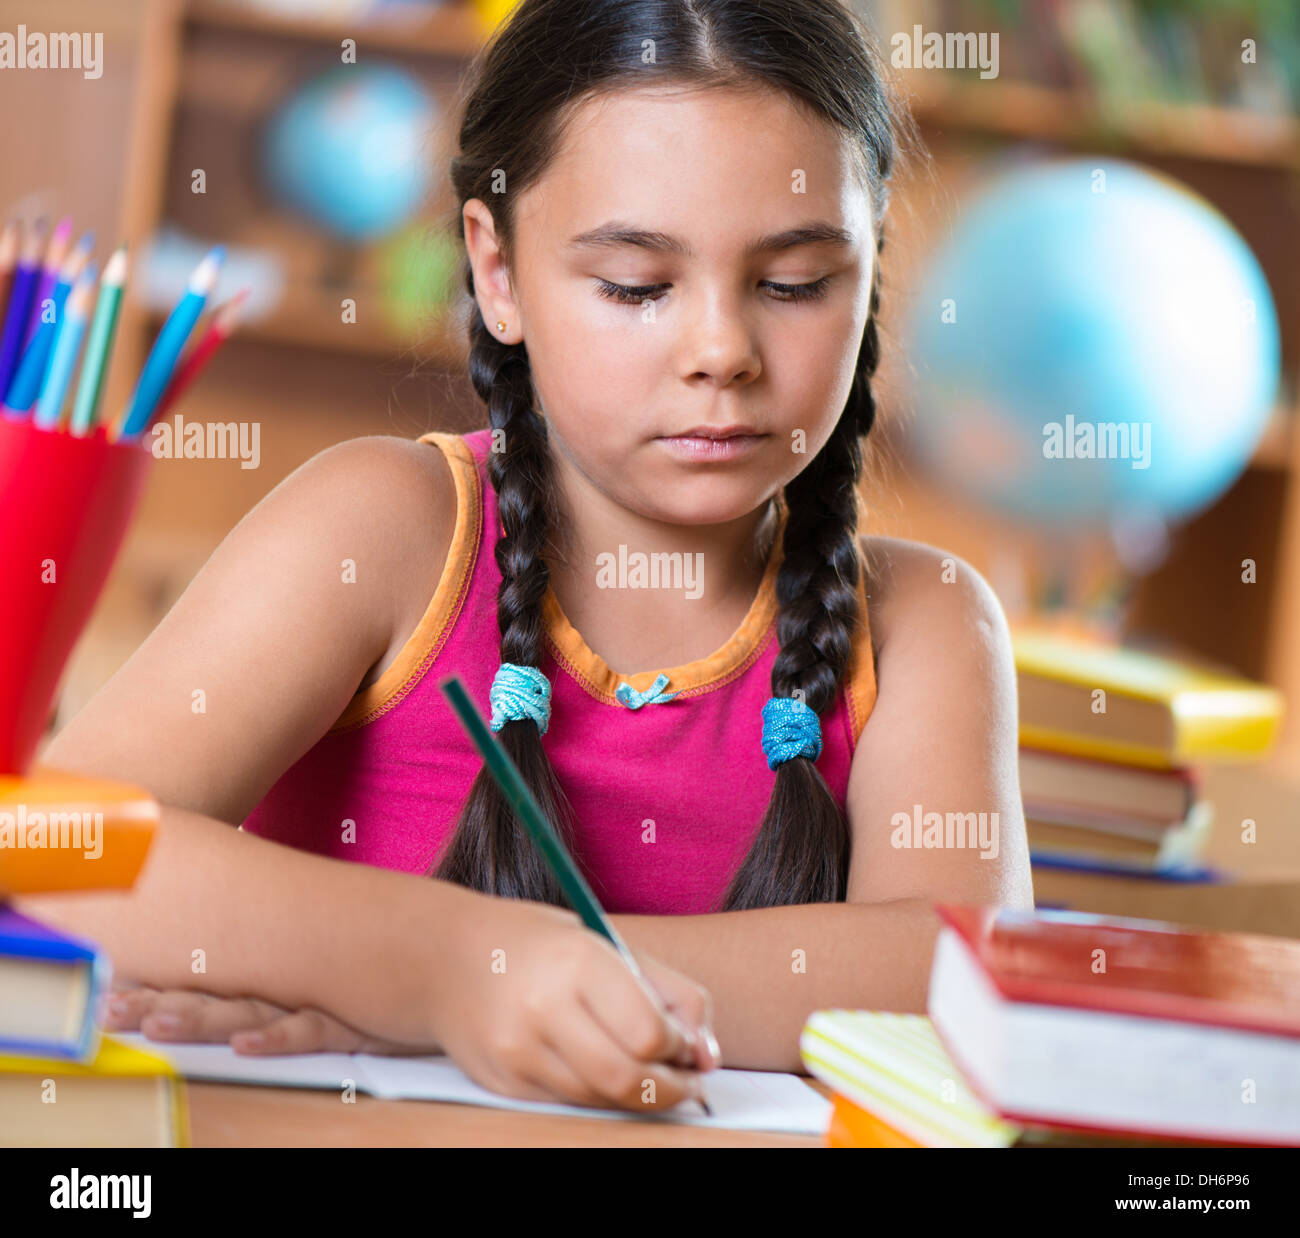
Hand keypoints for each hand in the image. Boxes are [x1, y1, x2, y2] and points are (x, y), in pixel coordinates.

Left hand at [99, 983, 430, 1056]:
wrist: (454, 962)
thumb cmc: (381, 976)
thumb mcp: (322, 976)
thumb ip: (281, 980)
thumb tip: (236, 990)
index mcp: (276, 974)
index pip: (208, 979)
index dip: (159, 982)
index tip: (111, 983)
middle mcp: (290, 986)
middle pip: (213, 996)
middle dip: (159, 1000)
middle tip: (111, 1005)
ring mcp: (319, 1002)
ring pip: (249, 1013)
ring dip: (201, 1018)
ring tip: (156, 1023)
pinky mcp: (351, 1022)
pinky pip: (309, 1032)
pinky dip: (278, 1038)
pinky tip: (246, 1047)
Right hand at [426, 892, 720, 1112]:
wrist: (447, 958)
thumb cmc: (541, 946)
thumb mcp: (607, 943)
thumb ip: (669, 992)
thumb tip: (707, 1054)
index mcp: (576, 961)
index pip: (648, 1032)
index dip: (679, 1047)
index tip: (686, 1043)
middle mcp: (542, 1008)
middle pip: (627, 1077)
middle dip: (670, 1088)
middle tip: (685, 1080)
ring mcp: (517, 1051)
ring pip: (600, 1098)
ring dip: (637, 1094)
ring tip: (649, 1072)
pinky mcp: (503, 1083)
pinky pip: (569, 1103)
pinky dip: (597, 1094)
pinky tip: (601, 1068)